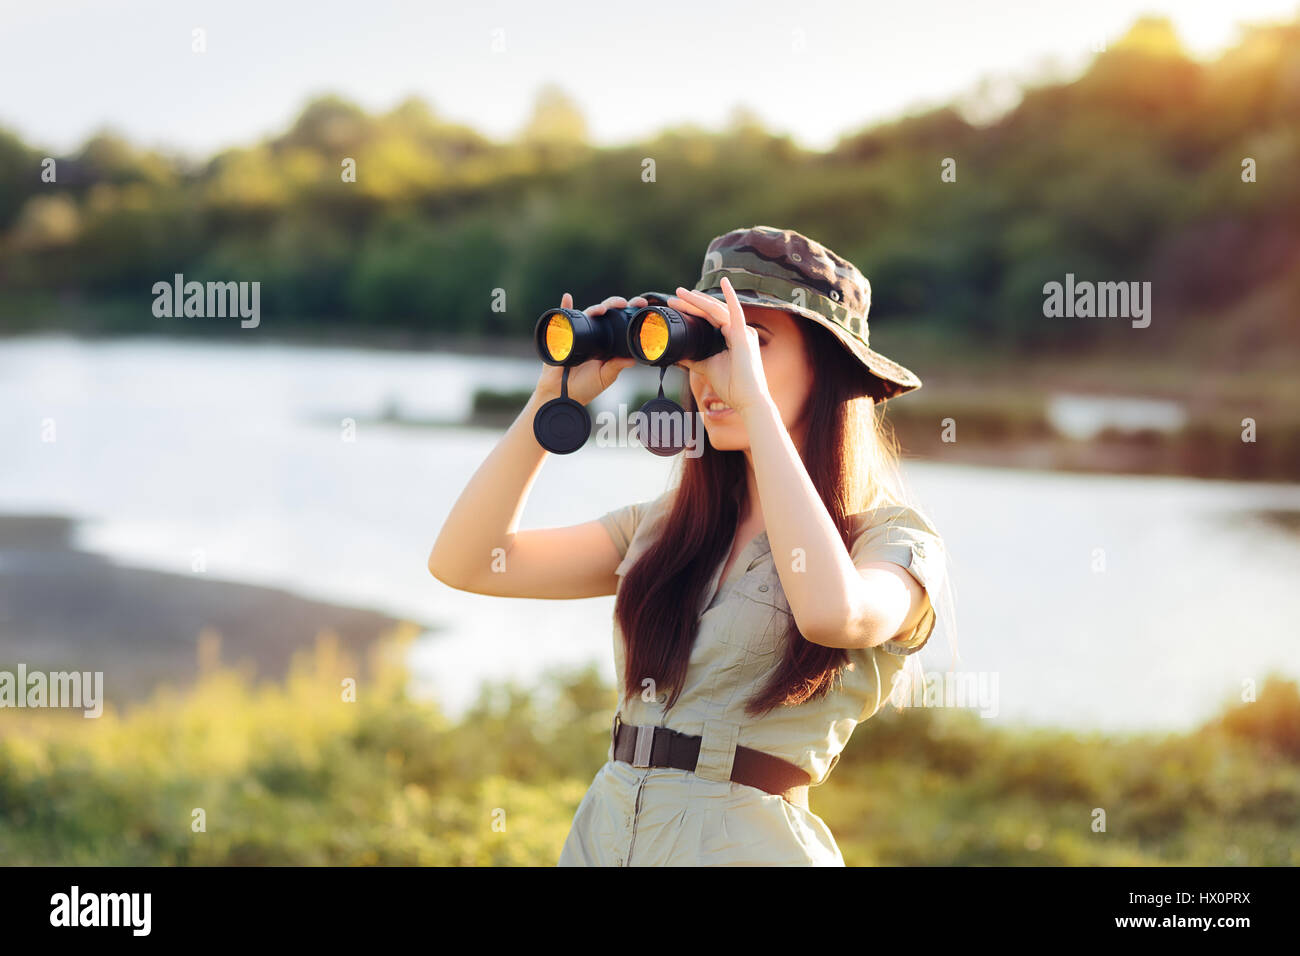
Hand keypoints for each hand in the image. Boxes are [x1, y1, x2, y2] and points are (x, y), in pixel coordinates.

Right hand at [534, 293, 646, 405]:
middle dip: (615, 304)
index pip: (619, 323)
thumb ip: (617, 366)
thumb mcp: (605, 377)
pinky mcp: (563, 335)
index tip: (640, 306)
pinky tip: (567, 297)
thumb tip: (633, 359)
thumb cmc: (585, 388)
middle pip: (606, 314)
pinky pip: (563, 317)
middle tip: (623, 303)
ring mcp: (579, 333)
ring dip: (595, 308)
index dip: (628, 313)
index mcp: (607, 343)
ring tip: (602, 309)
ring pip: (588, 314)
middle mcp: (594, 335)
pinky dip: (564, 306)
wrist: (562, 395)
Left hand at [670, 277, 770, 415]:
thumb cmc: (733, 387)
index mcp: (732, 337)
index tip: (676, 305)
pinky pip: (736, 312)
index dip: (692, 310)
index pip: (709, 318)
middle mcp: (739, 331)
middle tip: (675, 294)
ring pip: (717, 309)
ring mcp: (743, 332)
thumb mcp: (707, 368)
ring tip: (681, 294)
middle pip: (711, 311)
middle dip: (692, 302)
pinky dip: (730, 296)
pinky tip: (724, 282)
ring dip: (698, 300)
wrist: (748, 401)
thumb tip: (676, 354)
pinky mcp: (744, 336)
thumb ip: (694, 359)